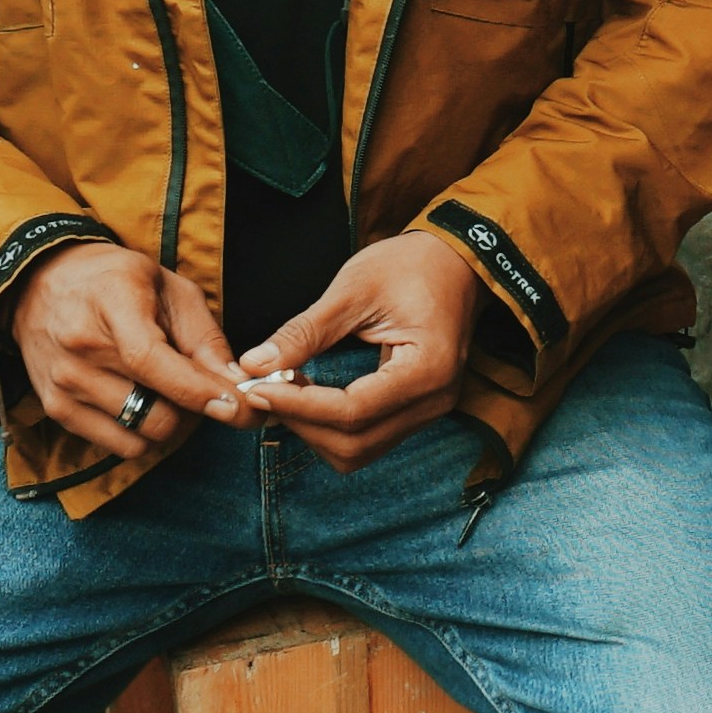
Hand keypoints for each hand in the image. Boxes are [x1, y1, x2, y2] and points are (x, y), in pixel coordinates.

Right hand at [7, 237, 243, 456]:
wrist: (41, 282)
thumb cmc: (114, 281)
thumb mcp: (169, 288)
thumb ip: (205, 337)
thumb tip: (235, 384)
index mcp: (112, 303)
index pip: (152, 361)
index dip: (198, 391)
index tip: (235, 407)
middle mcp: (80, 348)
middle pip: (156, 413)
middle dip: (195, 411)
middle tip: (204, 391)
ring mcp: (64, 384)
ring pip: (143, 436)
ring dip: (170, 424)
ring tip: (169, 393)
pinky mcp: (56, 409)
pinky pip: (120, 446)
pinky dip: (143, 433)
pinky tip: (142, 402)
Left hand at [228, 229, 485, 464]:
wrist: (456, 261)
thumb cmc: (411, 266)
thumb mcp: (354, 289)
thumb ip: (305, 331)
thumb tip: (255, 364)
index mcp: (427, 370)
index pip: (353, 411)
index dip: (299, 406)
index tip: (258, 388)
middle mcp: (433, 401)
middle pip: (354, 444)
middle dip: (302, 423)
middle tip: (264, 389)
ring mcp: (428, 410)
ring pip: (358, 451)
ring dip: (314, 430)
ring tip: (285, 391)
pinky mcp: (415, 410)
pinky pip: (367, 438)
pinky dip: (330, 426)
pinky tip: (309, 395)